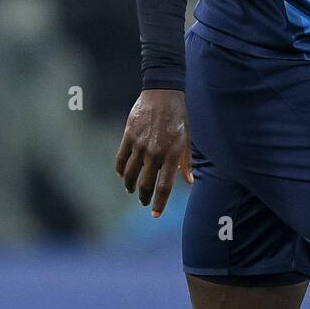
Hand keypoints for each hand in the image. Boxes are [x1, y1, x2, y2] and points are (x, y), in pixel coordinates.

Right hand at [115, 89, 192, 217]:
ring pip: (130, 173)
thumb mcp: (186, 139)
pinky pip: (120, 158)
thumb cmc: (179, 117)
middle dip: (144, 197)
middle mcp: (155, 153)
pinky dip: (120, 169)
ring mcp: (140, 145)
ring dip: (130, 185)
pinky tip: (121, 174)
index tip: (155, 214)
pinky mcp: (128, 136)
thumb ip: (186, 162)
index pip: (164, 186)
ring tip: (131, 190)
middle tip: (144, 202)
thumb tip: (190, 181)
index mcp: (171, 155)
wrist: (163, 94)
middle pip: (146, 183)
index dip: (159, 203)